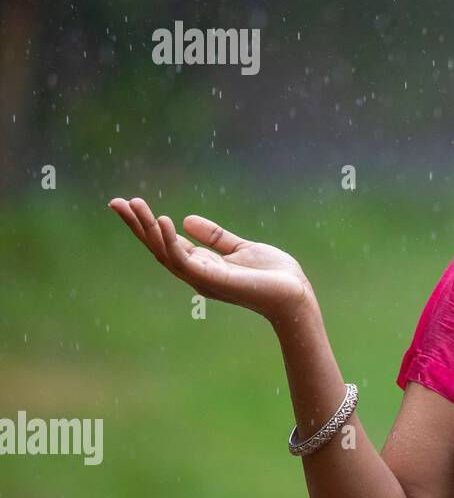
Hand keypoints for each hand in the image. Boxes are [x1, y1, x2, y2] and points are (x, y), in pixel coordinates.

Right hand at [108, 196, 315, 323]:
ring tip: (134, 206)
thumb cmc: (274, 275)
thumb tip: (187, 219)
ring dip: (148, 230)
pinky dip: (171, 242)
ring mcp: (203, 278)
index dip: (148, 225)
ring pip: (165, 253)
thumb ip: (215, 237)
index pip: (167, 243)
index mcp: (202, 265)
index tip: (130, 204)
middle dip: (137, 226)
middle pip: (158, 248)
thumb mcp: (242, 248)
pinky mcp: (213, 280)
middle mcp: (197, 273)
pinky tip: (163, 221)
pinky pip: (185, 261)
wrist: (295, 295)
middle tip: (115, 202)